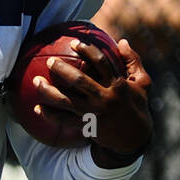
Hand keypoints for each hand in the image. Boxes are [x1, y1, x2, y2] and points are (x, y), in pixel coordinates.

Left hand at [33, 37, 151, 161]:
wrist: (135, 139)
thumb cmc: (138, 106)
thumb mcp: (143, 83)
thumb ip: (132, 61)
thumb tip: (121, 41)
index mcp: (118, 84)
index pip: (101, 63)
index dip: (87, 51)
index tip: (74, 43)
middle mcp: (105, 98)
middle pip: (79, 81)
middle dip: (62, 70)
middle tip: (49, 61)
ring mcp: (94, 113)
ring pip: (67, 101)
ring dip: (49, 91)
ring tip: (35, 81)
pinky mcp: (87, 126)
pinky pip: (64, 120)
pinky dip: (50, 115)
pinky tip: (37, 108)